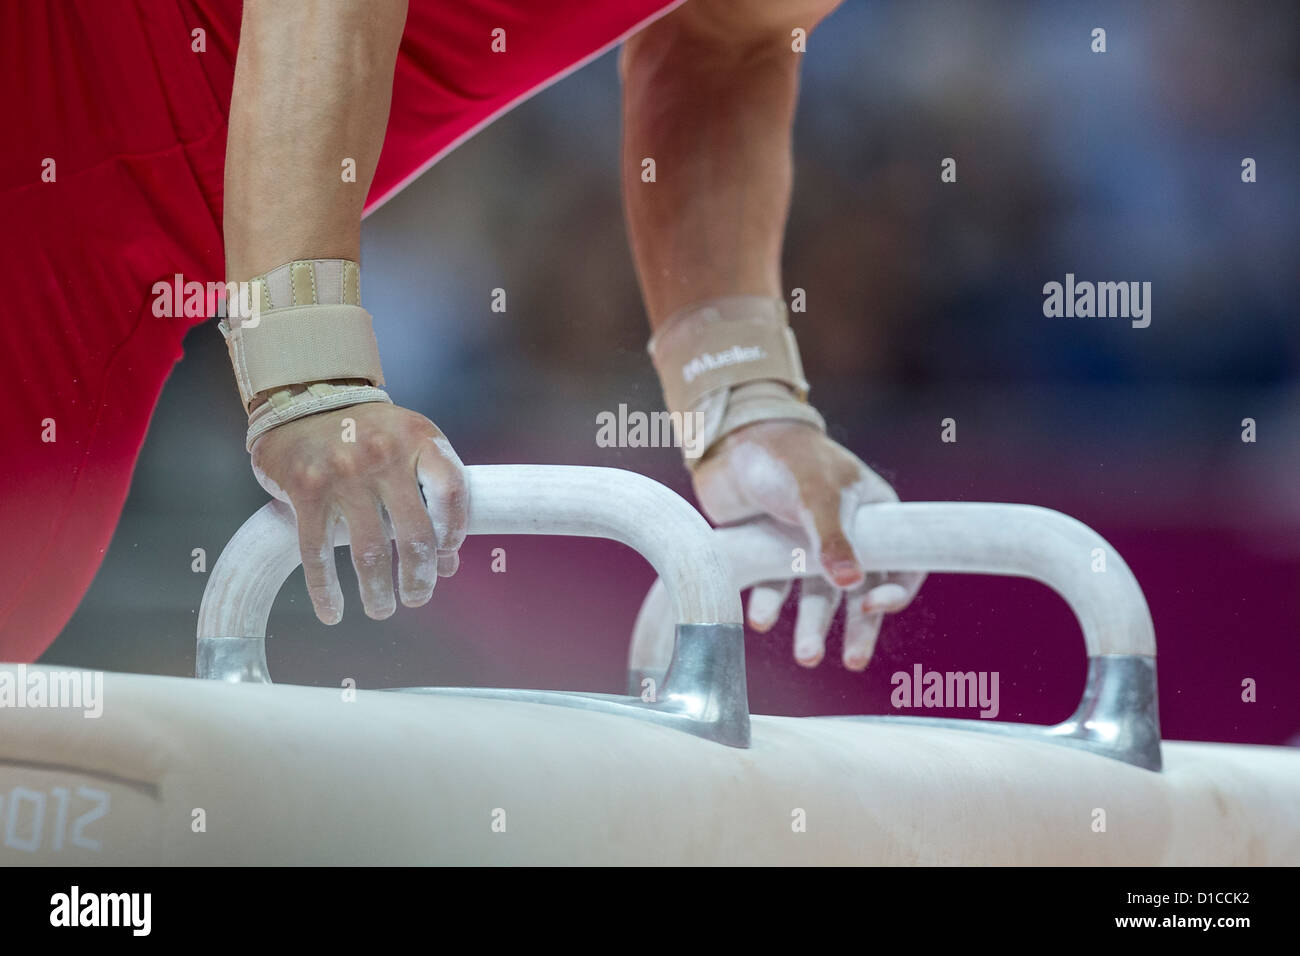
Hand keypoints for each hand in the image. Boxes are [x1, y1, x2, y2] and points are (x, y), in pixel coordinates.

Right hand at [250, 402, 466, 623]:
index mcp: (419, 439)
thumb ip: (430, 495)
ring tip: (382, 608)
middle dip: (419, 578)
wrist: (305, 395)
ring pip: (370, 551)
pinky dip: (326, 590)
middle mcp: (384, 454)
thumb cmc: (368, 431)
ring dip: (378, 591)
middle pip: (415, 534)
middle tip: (417, 598)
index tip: (446, 558)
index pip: (452, 494)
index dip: (455, 534)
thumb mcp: (409, 446)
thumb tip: (447, 564)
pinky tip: (332, 611)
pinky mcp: (306, 489)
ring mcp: (343, 472)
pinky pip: (318, 552)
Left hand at [691, 420, 922, 669]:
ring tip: (806, 658)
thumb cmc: (786, 456)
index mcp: (873, 512)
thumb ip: (832, 540)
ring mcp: (807, 543)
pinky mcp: (771, 550)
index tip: (877, 607)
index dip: (896, 589)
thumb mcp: (816, 494)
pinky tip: (758, 619)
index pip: (902, 560)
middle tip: (852, 661)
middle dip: (857, 627)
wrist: (729, 440)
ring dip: (812, 626)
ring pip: (817, 594)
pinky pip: (776, 586)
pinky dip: (770, 603)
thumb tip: (853, 588)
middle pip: (860, 589)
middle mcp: (846, 532)